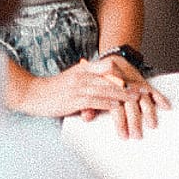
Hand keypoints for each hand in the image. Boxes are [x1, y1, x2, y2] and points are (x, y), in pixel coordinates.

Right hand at [19, 57, 169, 138]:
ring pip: (109, 90)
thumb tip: (110, 83)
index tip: (142, 83)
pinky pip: (97, 101)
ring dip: (125, 98)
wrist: (31, 93)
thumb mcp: (74, 77)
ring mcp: (81, 86)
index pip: (113, 67)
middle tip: (147, 95)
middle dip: (133, 87)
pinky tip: (119, 111)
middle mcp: (85, 74)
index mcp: (86, 67)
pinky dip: (110, 106)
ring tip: (138, 103)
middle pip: (115, 79)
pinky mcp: (75, 99)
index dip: (129, 75)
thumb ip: (91, 77)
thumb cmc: (54, 88)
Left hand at [95, 54, 171, 138]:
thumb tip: (86, 117)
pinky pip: (154, 90)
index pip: (116, 107)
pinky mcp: (143, 83)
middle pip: (131, 105)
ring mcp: (136, 85)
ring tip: (152, 125)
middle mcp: (124, 87)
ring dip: (149, 113)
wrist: (110, 60)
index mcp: (109, 89)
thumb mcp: (88, 92)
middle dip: (135, 121)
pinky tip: (166, 106)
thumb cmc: (98, 79)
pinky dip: (160, 97)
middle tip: (137, 135)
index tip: (123, 135)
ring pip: (144, 98)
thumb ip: (87, 105)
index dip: (120, 122)